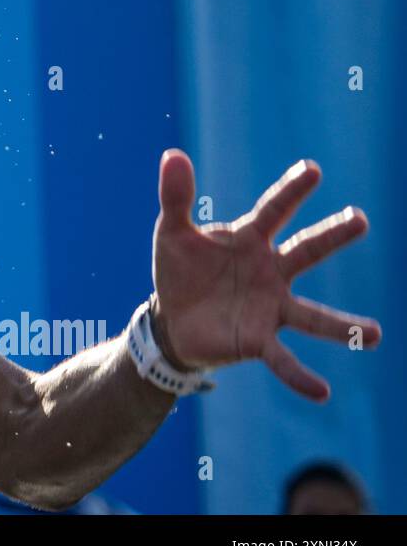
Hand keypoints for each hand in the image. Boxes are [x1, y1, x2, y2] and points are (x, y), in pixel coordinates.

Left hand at [149, 149, 379, 401]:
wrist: (170, 318)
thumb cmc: (180, 270)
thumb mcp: (171, 232)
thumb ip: (176, 196)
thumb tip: (172, 154)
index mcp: (249, 239)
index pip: (273, 210)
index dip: (291, 191)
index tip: (312, 170)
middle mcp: (270, 271)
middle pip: (306, 251)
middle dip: (332, 235)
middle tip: (359, 219)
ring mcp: (270, 307)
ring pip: (311, 315)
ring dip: (342, 326)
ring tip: (374, 335)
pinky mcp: (258, 340)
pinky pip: (283, 359)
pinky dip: (300, 375)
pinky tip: (322, 391)